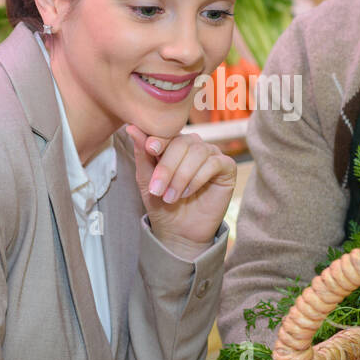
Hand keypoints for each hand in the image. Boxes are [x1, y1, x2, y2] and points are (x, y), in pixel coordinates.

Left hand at [125, 125, 235, 259]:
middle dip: (168, 167)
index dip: (160, 139)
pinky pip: (214, 163)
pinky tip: (188, 193)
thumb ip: (142, 154)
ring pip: (198, 152)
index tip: (150, 149)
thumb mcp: (146, 180)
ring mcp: (212, 154)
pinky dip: (198, 178)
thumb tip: (132, 128)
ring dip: (182, 176)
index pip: (168, 133)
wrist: (179, 231)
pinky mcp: (227, 167)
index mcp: (174, 143)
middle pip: (183, 143)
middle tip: (157, 190)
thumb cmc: (162, 204)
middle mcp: (194, 145)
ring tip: (171, 196)